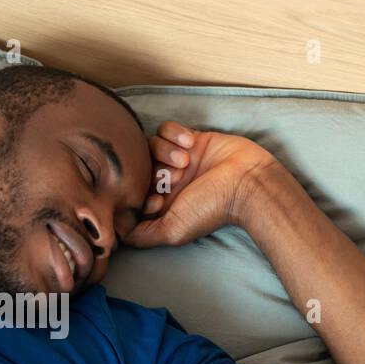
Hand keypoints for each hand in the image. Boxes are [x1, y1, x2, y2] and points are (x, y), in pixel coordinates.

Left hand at [127, 121, 278, 247]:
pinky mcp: (190, 139)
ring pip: (152, 146)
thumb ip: (142, 235)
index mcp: (161, 203)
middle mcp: (167, 182)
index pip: (132, 193)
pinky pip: (167, 129)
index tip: (156, 201)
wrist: (247, 182)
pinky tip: (190, 143)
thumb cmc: (211, 209)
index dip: (138, 194)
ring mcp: (178, 159)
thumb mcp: (172, 231)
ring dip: (166, 152)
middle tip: (175, 180)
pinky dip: (174, 134)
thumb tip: (117, 234)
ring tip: (186, 162)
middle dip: (154, 173)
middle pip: (139, 167)